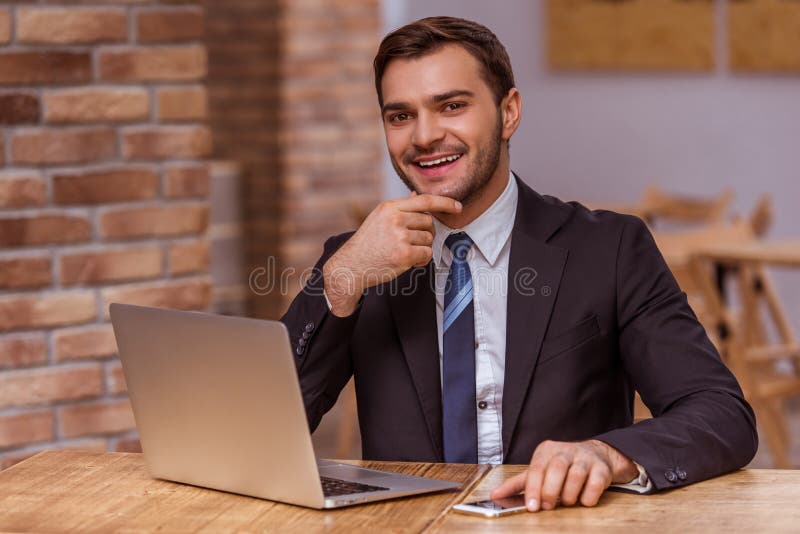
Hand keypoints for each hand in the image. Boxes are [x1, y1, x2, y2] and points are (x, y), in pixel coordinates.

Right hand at [323, 193, 461, 315]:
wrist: (351, 265)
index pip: (424, 200)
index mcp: (390, 207)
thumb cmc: (367, 242)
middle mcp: (395, 218)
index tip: (457, 206)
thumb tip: (416, 195)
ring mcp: (400, 236)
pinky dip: (420, 260)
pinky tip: (406, 261)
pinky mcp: (404, 254)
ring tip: (402, 252)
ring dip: (421, 248)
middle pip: (429, 222)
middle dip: (424, 234)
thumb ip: (400, 208)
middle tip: (408, 242)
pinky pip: (426, 254)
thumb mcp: (379, 218)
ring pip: (429, 239)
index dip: (444, 203)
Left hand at [490, 439, 637, 510]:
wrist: (595, 456)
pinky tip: (583, 500)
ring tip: (566, 502)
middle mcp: (565, 450)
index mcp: (546, 450)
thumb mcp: (538, 472)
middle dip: (550, 491)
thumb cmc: (560, 467)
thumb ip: (516, 485)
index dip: (534, 488)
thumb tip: (495, 495)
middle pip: (556, 469)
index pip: (537, 468)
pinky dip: (588, 496)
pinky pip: (595, 484)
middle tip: (547, 506)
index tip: (532, 507)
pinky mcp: (602, 468)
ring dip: (569, 495)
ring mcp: (585, 458)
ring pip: (576, 476)